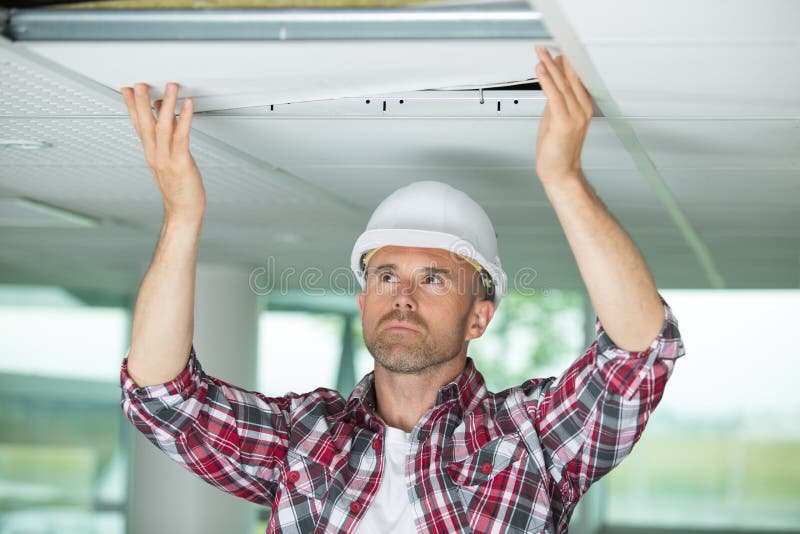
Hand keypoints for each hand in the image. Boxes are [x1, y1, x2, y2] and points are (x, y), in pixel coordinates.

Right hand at [121, 82, 205, 222]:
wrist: (183, 211)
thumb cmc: (179, 188)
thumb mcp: (168, 160)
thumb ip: (165, 140)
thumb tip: (164, 119)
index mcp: (150, 153)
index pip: (137, 125)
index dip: (131, 106)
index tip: (127, 89)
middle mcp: (155, 154)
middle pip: (145, 123)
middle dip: (141, 102)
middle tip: (139, 83)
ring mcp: (166, 158)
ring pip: (163, 127)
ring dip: (166, 105)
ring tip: (169, 87)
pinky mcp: (181, 162)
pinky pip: (182, 136)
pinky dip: (185, 119)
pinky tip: (187, 106)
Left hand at [534, 47, 592, 186]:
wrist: (561, 172)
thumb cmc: (558, 150)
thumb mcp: (555, 119)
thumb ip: (555, 100)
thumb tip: (550, 81)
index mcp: (583, 108)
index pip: (575, 80)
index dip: (566, 64)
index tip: (559, 50)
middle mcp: (581, 110)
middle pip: (570, 79)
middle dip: (558, 61)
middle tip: (548, 46)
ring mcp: (575, 116)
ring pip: (561, 85)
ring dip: (550, 66)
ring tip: (541, 53)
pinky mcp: (563, 122)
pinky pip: (554, 97)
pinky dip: (547, 81)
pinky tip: (541, 70)